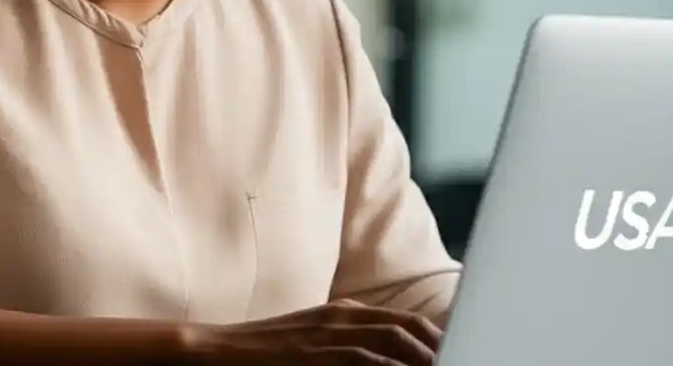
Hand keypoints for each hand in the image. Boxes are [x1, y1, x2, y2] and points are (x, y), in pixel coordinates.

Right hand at [180, 299, 442, 364]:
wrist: (213, 349)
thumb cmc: (263, 352)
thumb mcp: (310, 339)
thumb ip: (345, 343)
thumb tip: (381, 356)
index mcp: (343, 312)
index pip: (402, 319)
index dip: (434, 336)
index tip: (455, 349)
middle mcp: (340, 317)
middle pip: (405, 328)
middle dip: (436, 346)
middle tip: (459, 358)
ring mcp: (326, 335)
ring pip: (390, 342)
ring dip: (419, 358)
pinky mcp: (313, 354)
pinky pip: (361, 361)